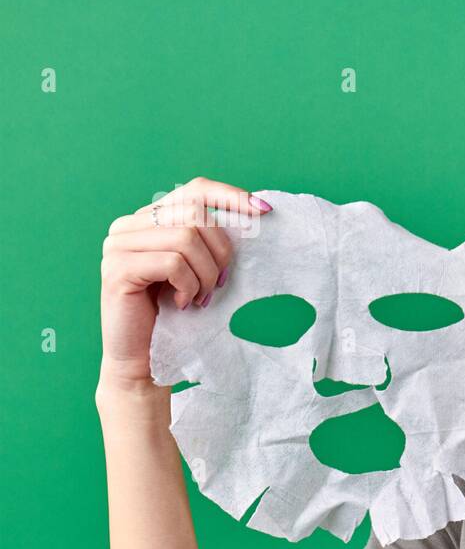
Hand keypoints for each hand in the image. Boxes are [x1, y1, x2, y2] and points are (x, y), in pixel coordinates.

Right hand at [98, 177, 269, 393]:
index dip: (231, 196)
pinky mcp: (117, 269)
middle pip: (195, 213)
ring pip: (186, 237)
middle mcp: (128, 225)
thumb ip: (209, 241)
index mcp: (149, 219)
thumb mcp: (198, 270)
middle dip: (220, 250)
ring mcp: (118, 245)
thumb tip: (256, 213)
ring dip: (205, 273)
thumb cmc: (178, 315)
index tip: (264, 212)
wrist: (145, 359)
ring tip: (201, 297)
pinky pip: (172, 263)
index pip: (195, 189)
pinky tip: (184, 303)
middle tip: (220, 284)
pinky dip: (189, 285)